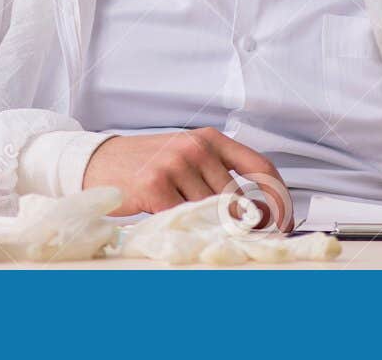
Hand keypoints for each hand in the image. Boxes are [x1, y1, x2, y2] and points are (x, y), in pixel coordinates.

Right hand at [82, 128, 291, 228]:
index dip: (279, 200)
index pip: (262, 168)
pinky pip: (185, 219)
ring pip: (212, 212)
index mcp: (210, 138)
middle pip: (239, 199)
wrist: (98, 161)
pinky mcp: (155, 184)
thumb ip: (219, 177)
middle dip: (242, 226)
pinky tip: (172, 223)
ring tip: (188, 224)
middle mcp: (197, 147)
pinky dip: (184, 229)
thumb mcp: (187, 157)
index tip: (283, 224)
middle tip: (239, 242)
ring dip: (206, 227)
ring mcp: (176, 164)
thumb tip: (257, 214)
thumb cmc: (146, 163)